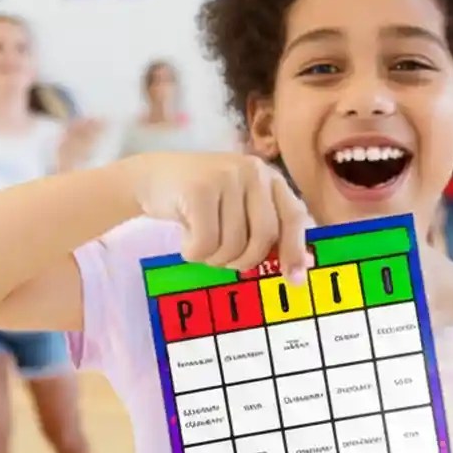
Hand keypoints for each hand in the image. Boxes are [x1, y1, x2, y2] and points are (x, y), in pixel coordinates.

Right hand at [128, 152, 313, 280]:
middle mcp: (253, 171)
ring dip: (214, 258)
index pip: (294, 216)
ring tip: (199, 242)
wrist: (151, 178)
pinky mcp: (199, 188)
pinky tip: (185, 238)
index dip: (295, 249)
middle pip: (264, 237)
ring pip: (233, 244)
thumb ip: (267, 229)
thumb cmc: (200, 202)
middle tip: (222, 259)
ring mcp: (226, 176)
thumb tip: (301, 266)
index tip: (294, 280)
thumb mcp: (238, 208)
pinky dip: (194, 252)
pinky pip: (206, 243)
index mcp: (269, 177)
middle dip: (243, 260)